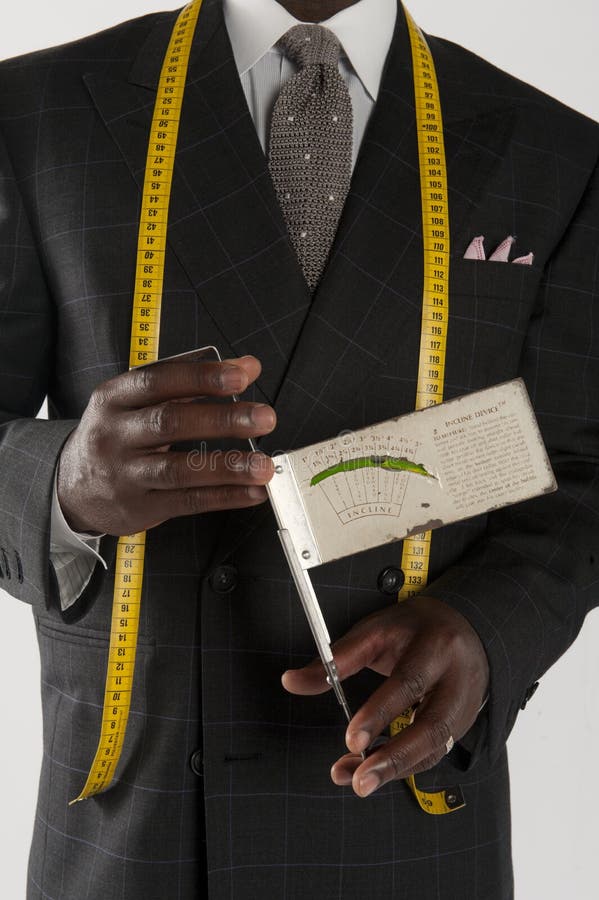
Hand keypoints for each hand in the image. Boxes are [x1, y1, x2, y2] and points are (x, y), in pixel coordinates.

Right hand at [57, 355, 275, 534]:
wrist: (71, 486)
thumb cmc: (118, 435)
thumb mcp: (138, 401)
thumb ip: (191, 382)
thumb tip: (247, 367)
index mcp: (114, 398)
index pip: (159, 380)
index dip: (201, 377)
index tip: (241, 375)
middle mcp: (115, 435)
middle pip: (171, 423)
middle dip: (222, 419)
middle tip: (264, 418)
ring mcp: (125, 474)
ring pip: (180, 469)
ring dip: (227, 466)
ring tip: (263, 464)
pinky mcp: (140, 507)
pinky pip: (187, 501)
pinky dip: (224, 497)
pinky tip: (252, 492)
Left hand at [282, 596, 488, 796]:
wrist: (465, 626)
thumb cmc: (415, 629)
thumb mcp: (375, 631)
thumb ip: (336, 659)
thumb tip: (292, 681)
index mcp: (435, 646)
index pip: (409, 683)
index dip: (380, 714)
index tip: (352, 740)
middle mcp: (457, 679)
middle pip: (432, 727)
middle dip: (394, 758)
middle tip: (360, 780)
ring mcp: (464, 706)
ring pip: (435, 747)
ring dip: (395, 769)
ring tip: (358, 780)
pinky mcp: (462, 725)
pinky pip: (434, 753)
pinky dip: (403, 766)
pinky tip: (376, 769)